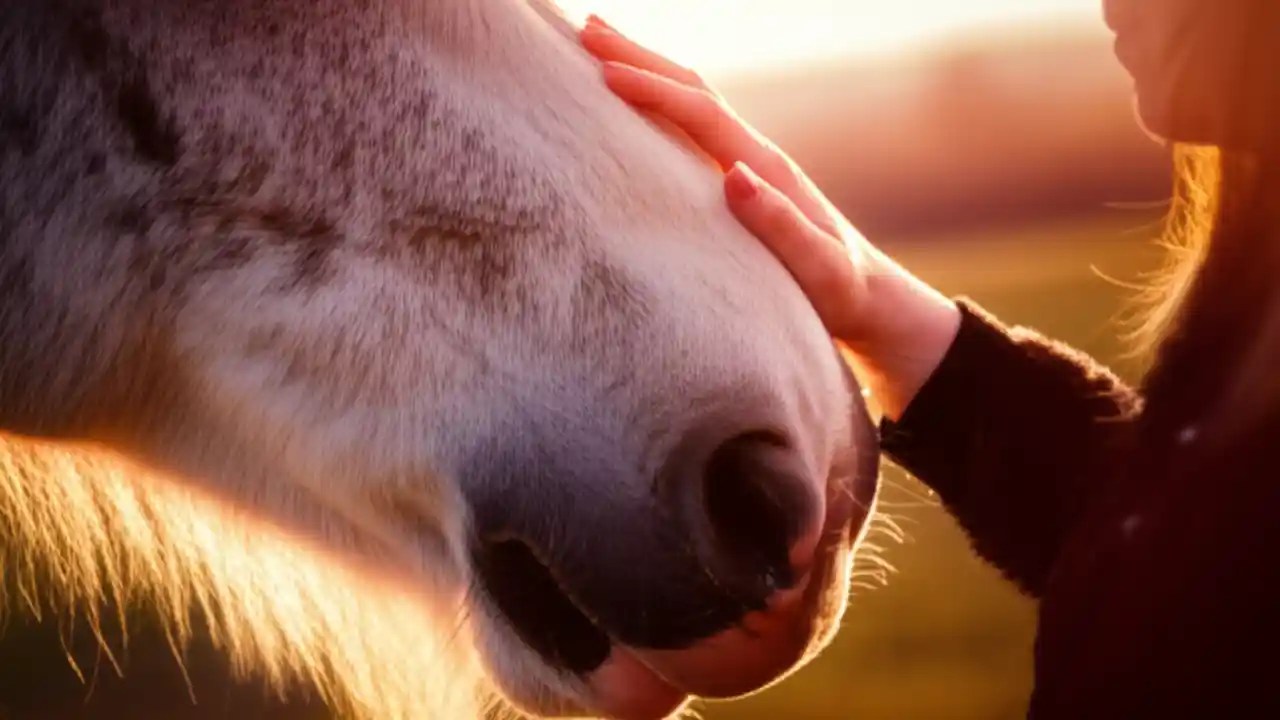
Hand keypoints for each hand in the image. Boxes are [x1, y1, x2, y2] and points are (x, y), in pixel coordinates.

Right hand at [580, 16, 961, 418]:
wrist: (871, 301)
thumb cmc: (842, 294)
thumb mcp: (818, 268)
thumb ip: (781, 226)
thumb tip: (734, 177)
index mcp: (767, 170)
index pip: (702, 116)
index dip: (654, 91)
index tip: (604, 74)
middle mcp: (755, 156)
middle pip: (693, 90)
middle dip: (640, 57)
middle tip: (585, 29)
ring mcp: (747, 166)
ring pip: (691, 101)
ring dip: (647, 69)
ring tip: (598, 46)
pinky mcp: (740, 183)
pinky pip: (691, 130)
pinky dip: (658, 103)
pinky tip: (634, 102)